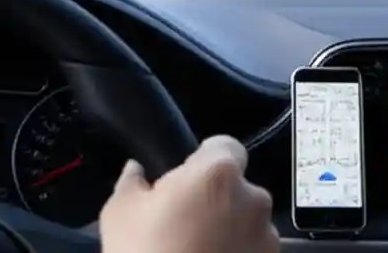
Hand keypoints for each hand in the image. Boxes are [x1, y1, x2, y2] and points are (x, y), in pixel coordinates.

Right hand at [101, 135, 278, 252]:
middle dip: (216, 198)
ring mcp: (267, 238)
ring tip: (196, 252)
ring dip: (229, 230)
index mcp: (218, 173)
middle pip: (237, 187)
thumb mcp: (120, 213)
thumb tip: (136, 170)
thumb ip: (132, 181)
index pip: (224, 145)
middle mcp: (253, 200)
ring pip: (247, 222)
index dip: (203, 159)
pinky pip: (252, 250)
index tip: (185, 179)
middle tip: (183, 221)